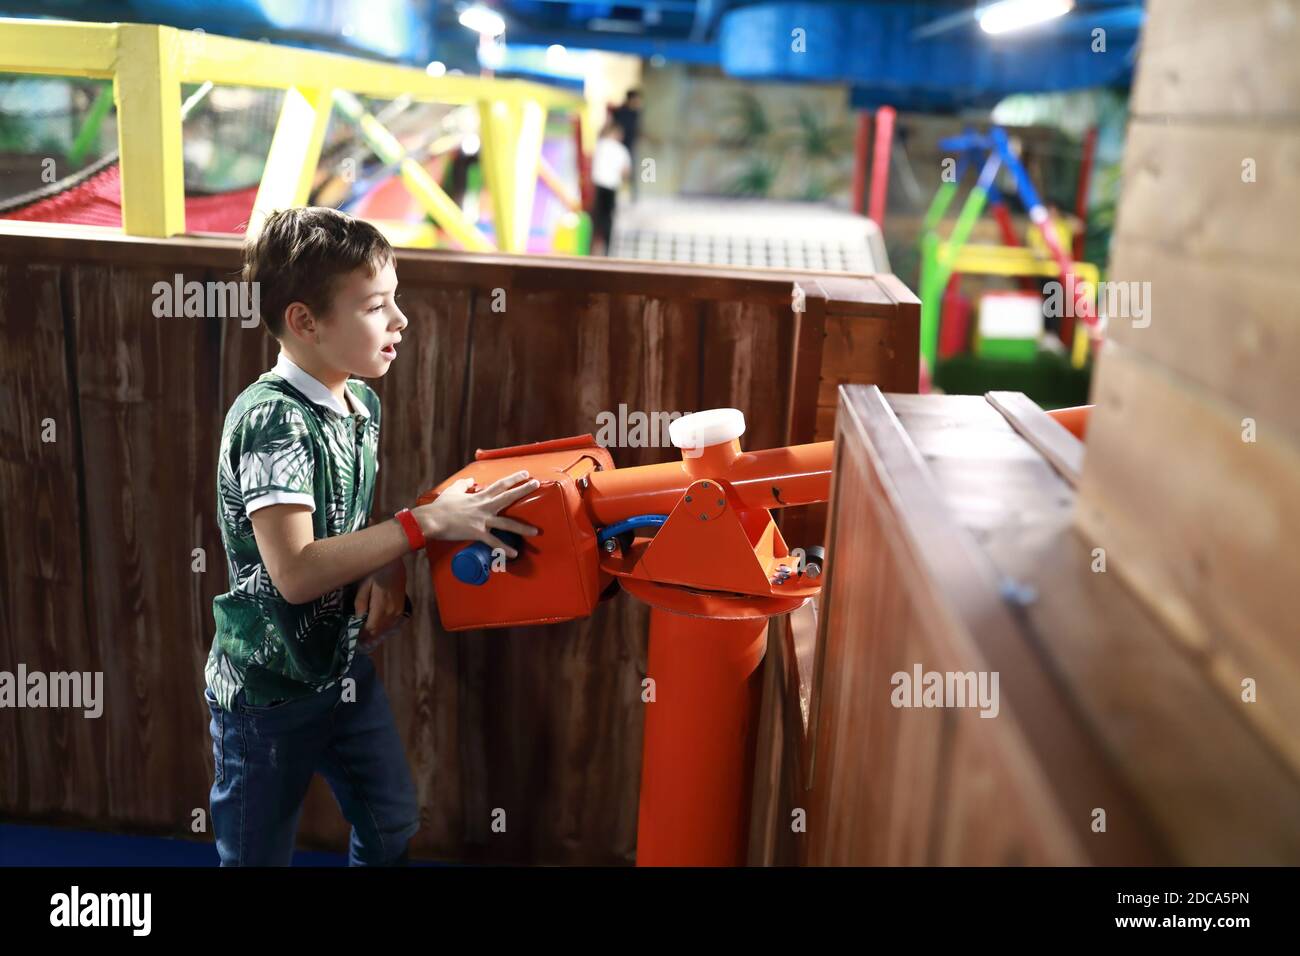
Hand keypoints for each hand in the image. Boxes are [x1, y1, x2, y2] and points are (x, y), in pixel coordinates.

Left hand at [355, 557, 406, 651]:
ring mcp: (398, 611)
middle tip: (358, 640)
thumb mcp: (364, 586)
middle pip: (378, 630)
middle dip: (367, 636)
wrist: (394, 565)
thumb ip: (361, 603)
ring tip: (366, 636)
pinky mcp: (401, 608)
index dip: (361, 635)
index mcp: (381, 607)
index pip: (370, 628)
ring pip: (385, 628)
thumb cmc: (376, 573)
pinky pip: (391, 623)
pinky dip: (383, 627)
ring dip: (376, 632)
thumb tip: (358, 619)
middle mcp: (391, 612)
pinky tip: (377, 627)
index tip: (353, 638)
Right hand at [414, 470, 538, 557]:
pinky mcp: (477, 533)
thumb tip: (470, 480)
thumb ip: (463, 484)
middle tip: (537, 484)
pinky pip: (493, 542)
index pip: (500, 484)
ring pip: (506, 523)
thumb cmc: (440, 506)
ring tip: (535, 531)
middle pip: (507, 496)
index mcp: (479, 496)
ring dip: (522, 528)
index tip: (526, 474)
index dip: (514, 478)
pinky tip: (513, 554)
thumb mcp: (452, 491)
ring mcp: (482, 520)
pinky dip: (504, 548)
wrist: (431, 520)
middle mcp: (484, 506)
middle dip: (523, 489)